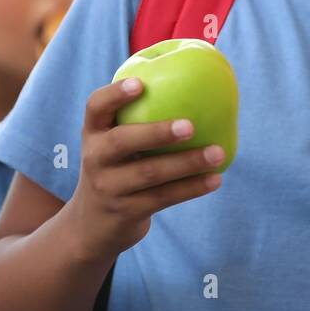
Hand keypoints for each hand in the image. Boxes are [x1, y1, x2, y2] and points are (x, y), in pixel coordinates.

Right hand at [69, 77, 224, 261]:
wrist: (91, 226)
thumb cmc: (117, 170)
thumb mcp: (114, 147)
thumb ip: (138, 122)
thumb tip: (196, 88)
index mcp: (93, 134)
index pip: (95, 107)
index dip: (114, 94)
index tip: (141, 84)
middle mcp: (95, 159)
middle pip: (121, 141)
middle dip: (156, 132)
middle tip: (190, 126)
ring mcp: (108, 188)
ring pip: (149, 173)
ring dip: (187, 163)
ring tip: (218, 153)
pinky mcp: (126, 212)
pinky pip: (164, 197)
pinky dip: (191, 188)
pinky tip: (215, 180)